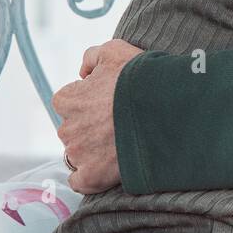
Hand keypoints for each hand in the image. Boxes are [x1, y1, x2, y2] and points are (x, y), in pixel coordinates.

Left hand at [50, 39, 142, 193]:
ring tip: (121, 142)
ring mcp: (80, 155)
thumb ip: (91, 57)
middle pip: (73, 128)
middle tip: (118, 121)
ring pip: (78, 154)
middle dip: (90, 126)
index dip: (87, 100)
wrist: (165, 107)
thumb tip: (83, 72)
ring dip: (93, 149)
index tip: (107, 101)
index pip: (67, 101)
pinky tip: (105, 169)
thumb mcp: (115, 51)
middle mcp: (68, 128)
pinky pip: (80, 182)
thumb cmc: (140, 77)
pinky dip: (89, 177)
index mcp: (68, 100)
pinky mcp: (93, 177)